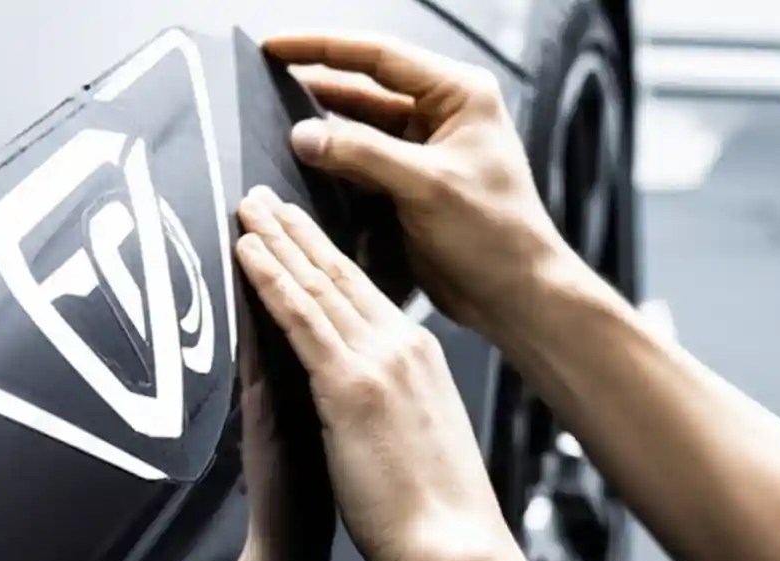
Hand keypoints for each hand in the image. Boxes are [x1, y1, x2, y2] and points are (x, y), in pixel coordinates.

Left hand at [236, 185, 511, 560]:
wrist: (454, 545)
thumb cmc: (436, 505)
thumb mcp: (420, 431)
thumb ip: (395, 396)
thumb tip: (374, 386)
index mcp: (418, 355)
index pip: (364, 289)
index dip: (326, 253)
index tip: (299, 224)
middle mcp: (401, 345)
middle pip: (338, 275)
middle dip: (297, 231)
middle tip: (263, 196)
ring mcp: (377, 361)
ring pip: (317, 286)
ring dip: (277, 242)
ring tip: (247, 207)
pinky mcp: (351, 386)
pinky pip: (302, 319)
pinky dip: (273, 280)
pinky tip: (249, 253)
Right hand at [264, 33, 580, 335]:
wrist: (515, 295)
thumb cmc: (496, 235)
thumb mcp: (427, 186)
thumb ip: (362, 154)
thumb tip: (303, 135)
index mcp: (459, 95)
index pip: (380, 56)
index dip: (323, 47)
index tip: (277, 46)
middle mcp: (442, 115)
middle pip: (364, 88)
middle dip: (316, 87)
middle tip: (265, 83)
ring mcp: (424, 152)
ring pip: (359, 129)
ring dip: (322, 131)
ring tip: (274, 126)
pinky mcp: (410, 186)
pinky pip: (361, 164)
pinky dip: (334, 165)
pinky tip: (303, 166)